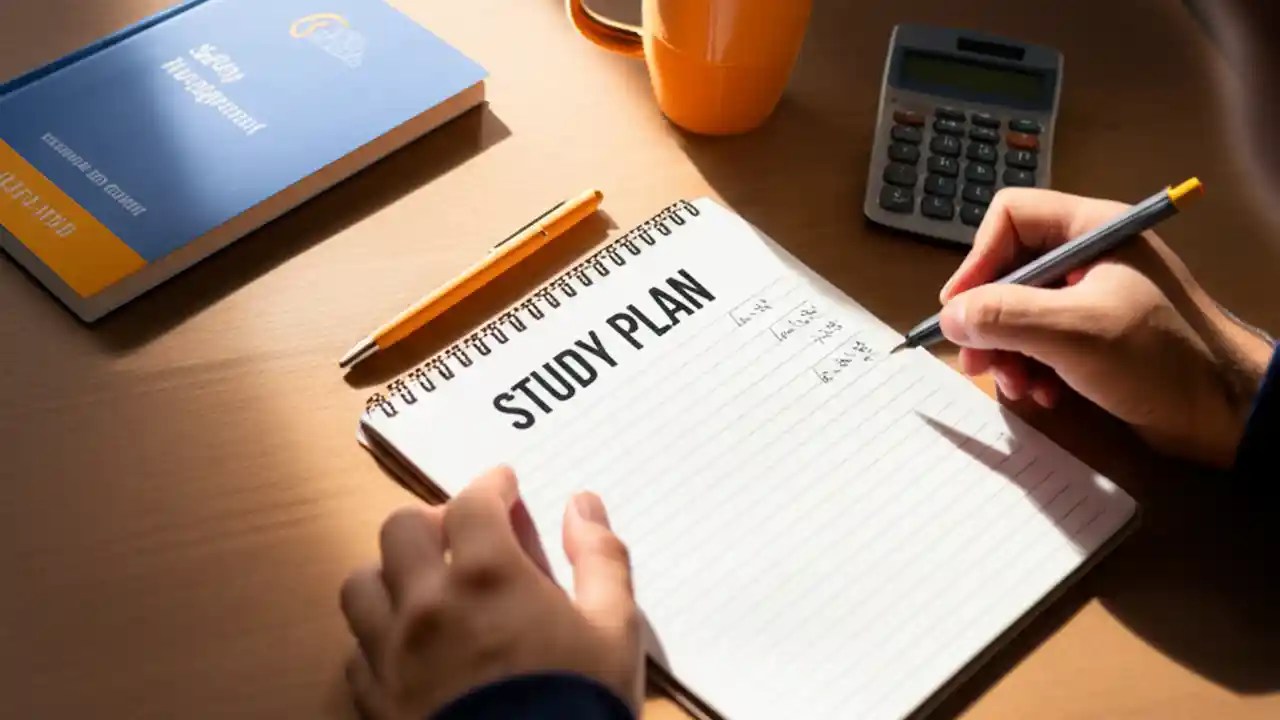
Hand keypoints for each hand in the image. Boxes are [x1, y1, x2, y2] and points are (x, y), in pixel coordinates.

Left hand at [340, 466, 642, 718]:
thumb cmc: (580, 702)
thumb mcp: (615, 629)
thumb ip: (601, 558)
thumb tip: (582, 504)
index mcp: (486, 575)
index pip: (471, 501)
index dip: (490, 484)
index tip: (504, 485)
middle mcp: (426, 602)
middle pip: (401, 529)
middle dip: (434, 520)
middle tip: (463, 534)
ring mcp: (391, 652)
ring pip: (361, 584)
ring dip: (391, 573)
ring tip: (422, 585)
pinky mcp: (375, 699)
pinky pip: (357, 650)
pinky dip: (378, 636)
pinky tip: (406, 645)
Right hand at [938, 188, 1272, 467]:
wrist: (1228, 412)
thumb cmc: (1160, 357)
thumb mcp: (1074, 332)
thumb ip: (1005, 317)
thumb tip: (949, 317)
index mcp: (1093, 230)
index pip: (1011, 218)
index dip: (977, 260)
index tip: (959, 310)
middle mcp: (1089, 256)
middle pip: (1009, 270)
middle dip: (989, 320)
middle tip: (977, 363)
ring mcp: (1093, 297)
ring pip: (1021, 312)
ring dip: (1008, 352)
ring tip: (1017, 386)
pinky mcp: (1096, 336)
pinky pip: (1043, 341)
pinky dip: (1034, 368)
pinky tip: (1045, 394)